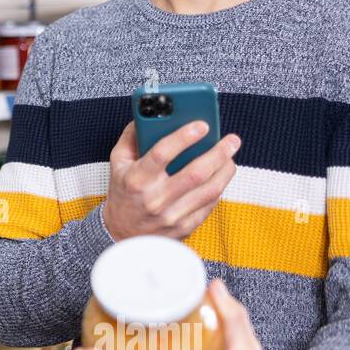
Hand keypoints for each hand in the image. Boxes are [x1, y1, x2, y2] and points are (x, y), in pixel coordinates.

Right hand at [100, 120, 241, 241]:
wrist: (121, 233)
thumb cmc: (123, 193)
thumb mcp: (118, 164)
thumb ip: (131, 138)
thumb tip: (149, 115)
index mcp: (137, 179)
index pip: (161, 154)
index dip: (183, 137)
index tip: (202, 125)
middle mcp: (155, 199)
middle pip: (194, 173)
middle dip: (218, 153)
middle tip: (232, 139)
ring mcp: (171, 215)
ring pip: (208, 190)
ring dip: (225, 170)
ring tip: (230, 155)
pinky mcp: (185, 226)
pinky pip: (209, 204)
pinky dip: (219, 186)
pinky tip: (221, 174)